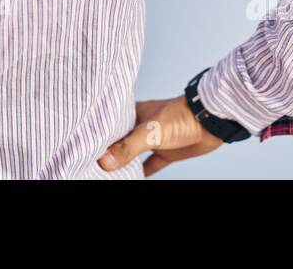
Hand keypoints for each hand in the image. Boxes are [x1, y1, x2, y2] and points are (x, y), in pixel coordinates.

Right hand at [99, 95, 224, 175]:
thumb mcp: (150, 132)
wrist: (210, 120)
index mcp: (133, 113)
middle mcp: (140, 126)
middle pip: (119, 141)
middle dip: (106, 151)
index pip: (109, 126)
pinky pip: (150, 165)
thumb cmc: (180, 117)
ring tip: (105, 174)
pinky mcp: (166, 152)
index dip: (96, 135)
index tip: (82, 145)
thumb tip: (103, 162)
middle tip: (89, 163)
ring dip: (122, 163)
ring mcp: (153, 139)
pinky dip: (141, 172)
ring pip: (132, 154)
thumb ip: (127, 147)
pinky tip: (132, 179)